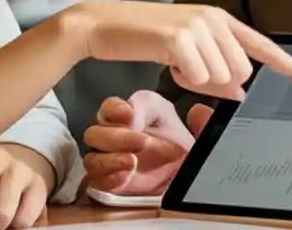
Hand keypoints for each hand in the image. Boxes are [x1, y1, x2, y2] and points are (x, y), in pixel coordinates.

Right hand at [74, 0, 291, 99]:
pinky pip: (196, 78)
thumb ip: (218, 68)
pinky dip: (180, 78)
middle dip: (217, 82)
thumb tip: (242, 91)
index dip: (290, 67)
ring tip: (171, 60)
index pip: (263, 46)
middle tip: (185, 68)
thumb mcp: (187, 53)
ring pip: (220, 78)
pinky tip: (164, 60)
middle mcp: (214, 18)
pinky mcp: (180, 37)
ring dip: (194, 80)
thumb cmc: (145, 39)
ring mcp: (198, 25)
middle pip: (240, 72)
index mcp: (219, 18)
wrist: (104, 25)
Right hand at [83, 90, 214, 195]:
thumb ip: (200, 122)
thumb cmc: (184, 152)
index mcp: (131, 118)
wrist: (185, 180)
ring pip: (92, 157)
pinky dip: (109, 178)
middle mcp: (115, 137)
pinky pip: (96, 181)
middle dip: (117, 136)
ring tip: (132, 162)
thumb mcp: (195, 133)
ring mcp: (110, 162)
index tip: (129, 114)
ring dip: (110, 159)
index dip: (115, 109)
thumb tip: (197, 112)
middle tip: (142, 142)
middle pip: (95, 133)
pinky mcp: (109, 184)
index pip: (109, 108)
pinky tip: (125, 176)